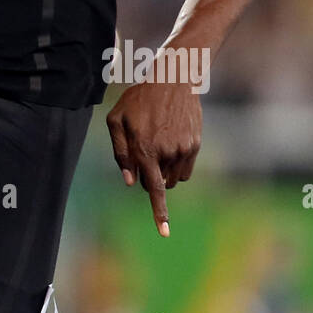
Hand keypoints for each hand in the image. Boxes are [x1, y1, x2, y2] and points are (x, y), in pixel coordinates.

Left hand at [105, 67, 201, 236]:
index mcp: (145, 149)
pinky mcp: (195, 144)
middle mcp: (166, 152)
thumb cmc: (138, 99)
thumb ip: (120, 152)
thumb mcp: (116, 119)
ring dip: (165, 171)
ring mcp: (183, 149)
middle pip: (160, 182)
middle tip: (146, 151)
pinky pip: (186, 169)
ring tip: (158, 143)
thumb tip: (129, 181)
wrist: (172, 79)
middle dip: (152, 176)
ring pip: (174, 178)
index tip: (164, 233)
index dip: (158, 213)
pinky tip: (171, 142)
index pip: (154, 189)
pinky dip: (177, 164)